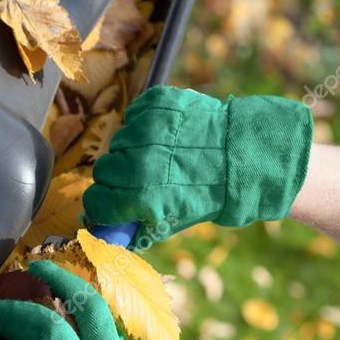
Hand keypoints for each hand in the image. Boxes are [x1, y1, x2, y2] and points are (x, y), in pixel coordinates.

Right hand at [83, 85, 313, 247]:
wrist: (243, 153)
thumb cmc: (210, 192)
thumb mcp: (175, 221)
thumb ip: (139, 227)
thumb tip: (111, 234)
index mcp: (142, 198)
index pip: (96, 202)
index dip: (102, 206)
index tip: (110, 204)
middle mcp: (139, 164)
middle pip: (103, 171)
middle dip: (116, 178)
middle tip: (139, 178)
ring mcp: (146, 130)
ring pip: (117, 143)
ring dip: (130, 150)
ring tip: (158, 154)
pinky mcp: (155, 105)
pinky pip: (133, 116)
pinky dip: (143, 124)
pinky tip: (164, 135)